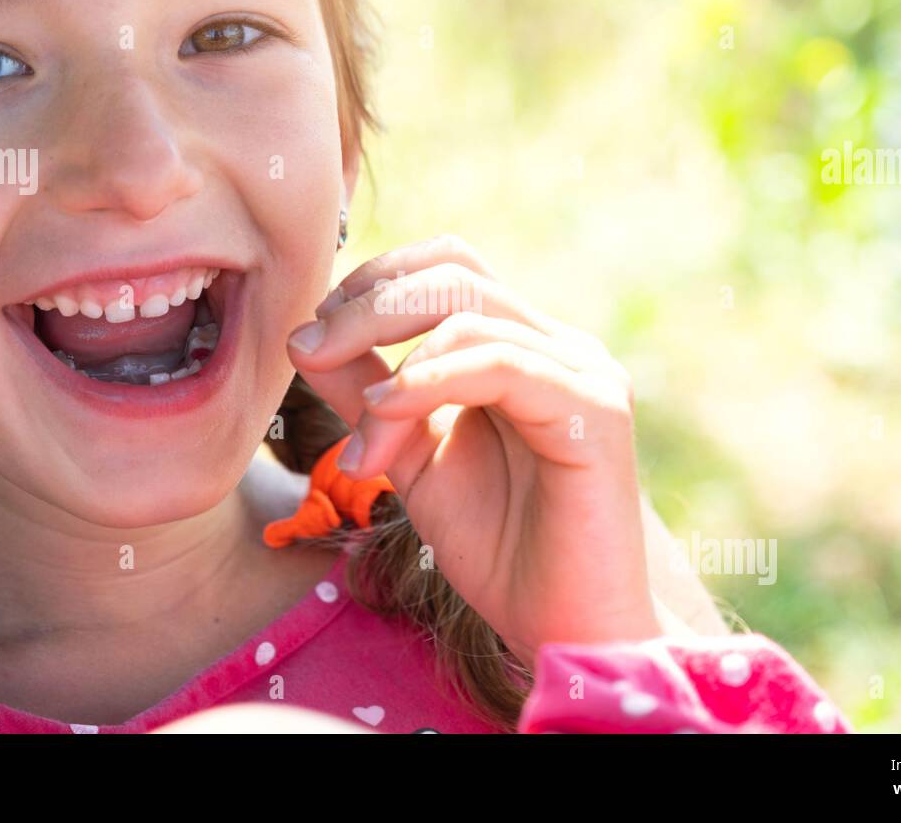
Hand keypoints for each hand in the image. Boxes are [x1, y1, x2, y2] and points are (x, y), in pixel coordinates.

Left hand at [286, 234, 661, 670]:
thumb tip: (305, 339)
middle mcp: (559, 347)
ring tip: (360, 438)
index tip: (313, 332)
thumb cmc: (497, 550)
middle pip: (455, 275)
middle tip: (307, 347)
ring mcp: (583, 372)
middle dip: (368, 303)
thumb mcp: (409, 460)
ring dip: (391, 368)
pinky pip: (502, 364)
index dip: (376, 282)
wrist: (563, 630)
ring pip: (471, 314)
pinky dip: (432, 379)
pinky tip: (387, 414)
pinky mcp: (595, 410)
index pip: (449, 270)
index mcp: (522, 349)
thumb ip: (368, 397)